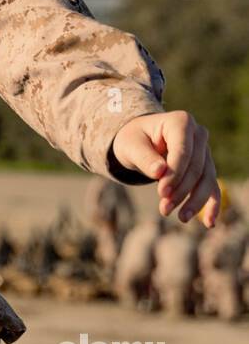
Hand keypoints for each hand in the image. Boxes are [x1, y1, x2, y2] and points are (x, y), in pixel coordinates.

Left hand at [110, 110, 219, 227]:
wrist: (140, 140)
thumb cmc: (134, 140)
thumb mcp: (131, 146)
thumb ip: (144, 157)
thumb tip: (159, 172)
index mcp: (181, 121)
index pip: (183, 150)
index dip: (175, 173)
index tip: (162, 193)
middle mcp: (198, 134)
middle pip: (196, 167)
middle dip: (181, 190)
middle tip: (164, 209)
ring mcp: (204, 151)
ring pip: (206, 179)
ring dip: (195, 201)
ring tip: (182, 218)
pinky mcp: (206, 167)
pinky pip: (213, 186)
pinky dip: (212, 205)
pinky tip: (209, 222)